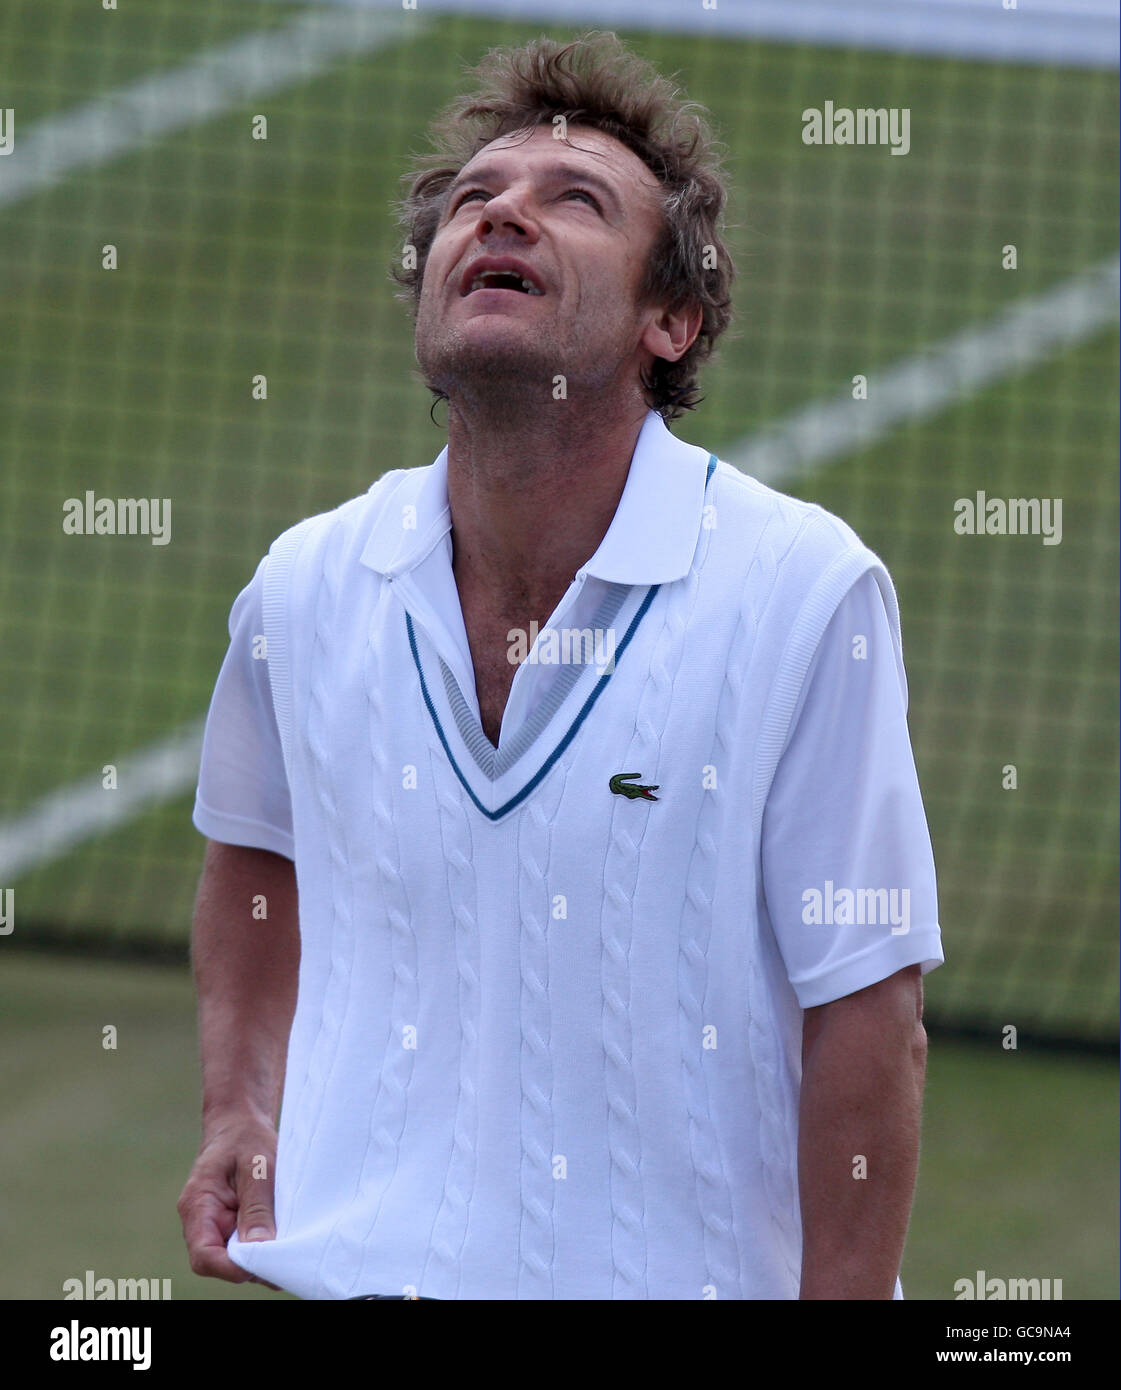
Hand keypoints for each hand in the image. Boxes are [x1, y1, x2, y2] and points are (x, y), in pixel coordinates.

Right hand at [177, 1112, 281, 1287]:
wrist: (240, 1121)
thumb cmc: (246, 1137)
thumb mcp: (257, 1166)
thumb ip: (256, 1207)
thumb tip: (259, 1249)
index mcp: (198, 1206)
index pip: (204, 1256)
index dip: (232, 1268)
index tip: (265, 1263)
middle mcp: (202, 1222)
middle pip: (221, 1263)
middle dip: (252, 1265)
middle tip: (287, 1255)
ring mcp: (216, 1225)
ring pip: (236, 1258)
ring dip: (261, 1254)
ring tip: (289, 1238)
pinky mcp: (232, 1224)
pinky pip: (246, 1245)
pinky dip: (264, 1244)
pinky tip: (283, 1231)